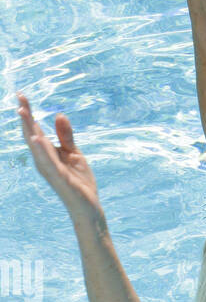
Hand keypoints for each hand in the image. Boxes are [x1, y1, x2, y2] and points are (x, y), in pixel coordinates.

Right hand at [17, 94, 102, 220]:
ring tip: (23, 112)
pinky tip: (36, 138)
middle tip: (19, 98)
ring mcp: (50, 169)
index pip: (34, 129)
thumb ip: (65, 136)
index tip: (21, 95)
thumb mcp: (74, 153)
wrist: (88, 206)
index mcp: (47, 153)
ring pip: (36, 146)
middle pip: (31, 134)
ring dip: (29, 129)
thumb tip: (59, 114)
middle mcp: (43, 160)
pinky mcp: (59, 178)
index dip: (28, 112)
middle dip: (25, 117)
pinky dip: (42, 150)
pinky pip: (49, 162)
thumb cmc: (79, 181)